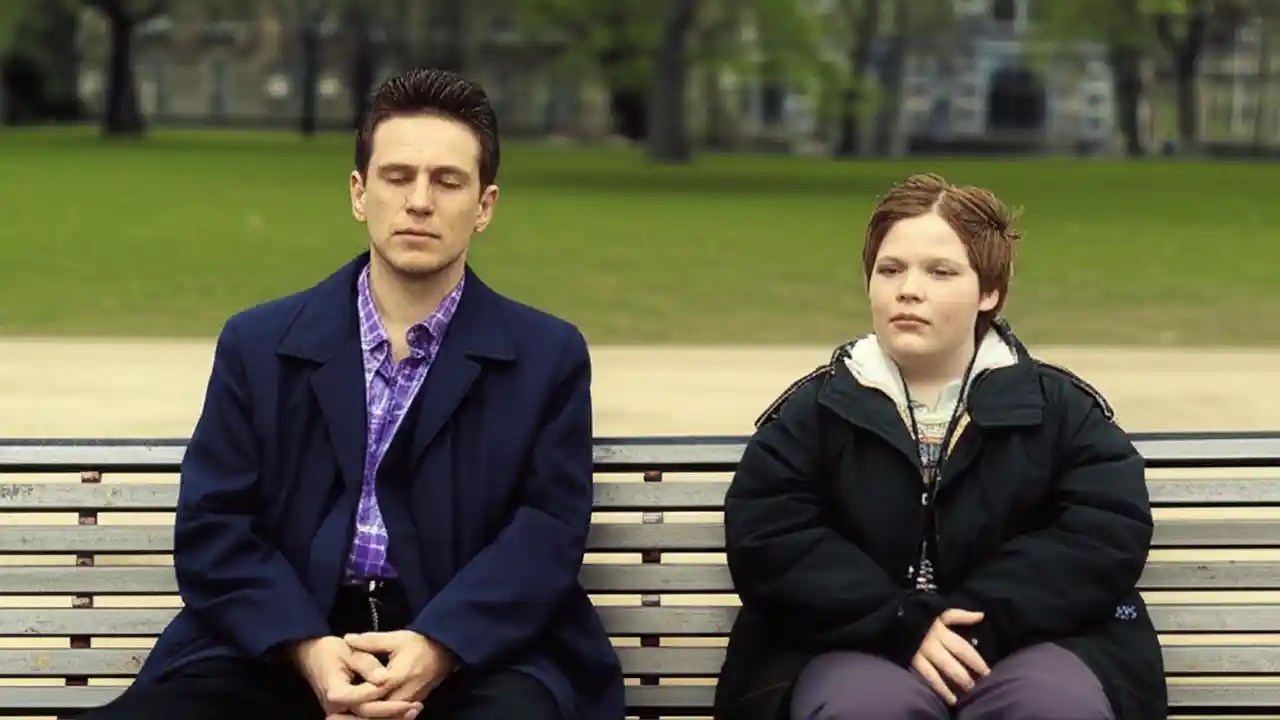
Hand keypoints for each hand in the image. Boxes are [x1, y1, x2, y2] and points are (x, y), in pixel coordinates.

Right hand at [290, 636, 421, 717]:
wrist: (310, 655)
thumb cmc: (329, 650)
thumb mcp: (348, 651)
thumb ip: (367, 665)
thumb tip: (384, 678)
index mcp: (336, 692)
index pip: (364, 702)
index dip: (386, 701)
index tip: (408, 698)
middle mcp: (336, 708)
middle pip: (367, 716)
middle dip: (393, 712)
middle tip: (416, 706)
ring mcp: (340, 712)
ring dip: (391, 717)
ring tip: (415, 710)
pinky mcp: (346, 712)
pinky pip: (365, 718)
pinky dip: (384, 716)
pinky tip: (404, 712)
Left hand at [344, 630, 456, 712]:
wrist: (445, 651)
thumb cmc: (419, 643)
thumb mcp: (395, 638)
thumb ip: (370, 640)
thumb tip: (348, 639)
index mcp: (397, 677)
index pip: (370, 693)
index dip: (352, 698)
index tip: (335, 699)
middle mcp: (403, 694)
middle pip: (376, 712)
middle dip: (355, 715)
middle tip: (332, 716)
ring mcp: (409, 702)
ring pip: (384, 718)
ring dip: (365, 719)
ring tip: (343, 717)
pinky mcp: (412, 705)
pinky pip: (393, 718)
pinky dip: (378, 719)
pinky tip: (364, 717)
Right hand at [910, 609, 990, 705]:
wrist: (895, 615)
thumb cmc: (922, 615)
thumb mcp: (941, 612)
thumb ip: (960, 616)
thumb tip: (981, 615)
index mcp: (941, 631)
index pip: (963, 649)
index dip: (976, 662)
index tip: (986, 672)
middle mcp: (931, 644)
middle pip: (951, 664)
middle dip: (964, 678)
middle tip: (974, 688)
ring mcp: (919, 653)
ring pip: (935, 674)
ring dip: (947, 688)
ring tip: (957, 699)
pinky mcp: (909, 660)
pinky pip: (923, 676)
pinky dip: (934, 687)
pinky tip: (943, 696)